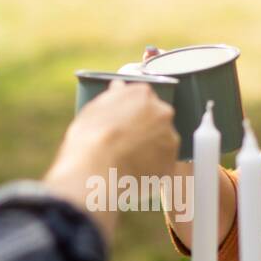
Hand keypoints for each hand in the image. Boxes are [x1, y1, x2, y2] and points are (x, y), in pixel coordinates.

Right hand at [42, 76, 177, 241]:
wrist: (95, 172)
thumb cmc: (90, 140)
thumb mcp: (94, 109)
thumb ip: (113, 96)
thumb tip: (119, 87)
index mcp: (143, 95)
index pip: (143, 98)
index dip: (132, 112)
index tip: (124, 122)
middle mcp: (162, 113)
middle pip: (156, 119)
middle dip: (144, 129)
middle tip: (124, 143)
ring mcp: (169, 140)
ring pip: (161, 142)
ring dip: (149, 149)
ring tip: (126, 161)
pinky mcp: (170, 165)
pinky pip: (161, 165)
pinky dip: (150, 169)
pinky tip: (132, 173)